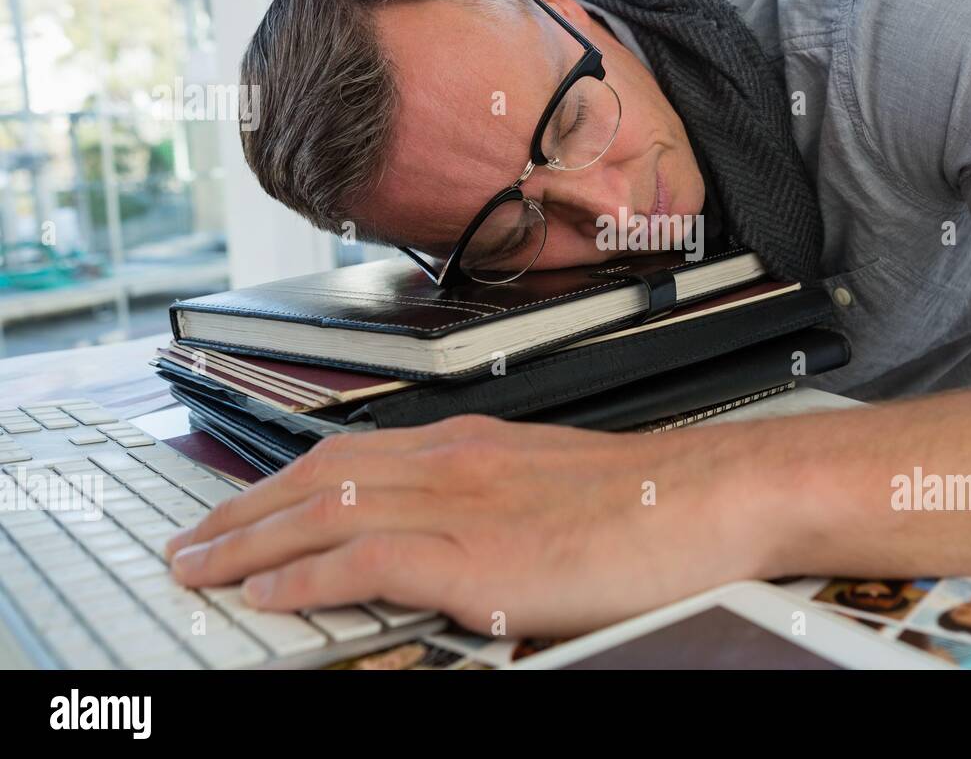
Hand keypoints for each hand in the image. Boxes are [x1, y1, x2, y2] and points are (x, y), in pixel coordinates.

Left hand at [164, 414, 781, 636]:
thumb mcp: (552, 487)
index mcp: (472, 445)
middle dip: (243, 512)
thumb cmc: (649, 498)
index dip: (281, 484)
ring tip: (201, 568)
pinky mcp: (482, 555)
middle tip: (192, 541)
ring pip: (326, 513)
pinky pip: (368, 559)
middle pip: (319, 478)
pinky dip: (308, 574)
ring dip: (251, 542)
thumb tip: (452, 538)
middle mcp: (455, 463)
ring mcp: (465, 505)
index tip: (243, 508)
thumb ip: (491, 502)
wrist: (711, 496)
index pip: (349, 458)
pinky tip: (270, 592)